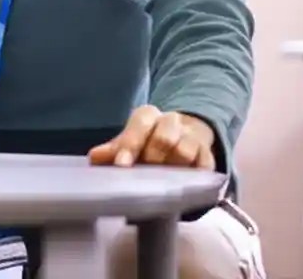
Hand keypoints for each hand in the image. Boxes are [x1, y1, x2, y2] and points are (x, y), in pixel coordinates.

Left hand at [88, 105, 216, 169]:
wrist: (181, 135)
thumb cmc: (146, 141)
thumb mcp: (127, 142)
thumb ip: (112, 150)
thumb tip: (94, 157)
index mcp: (148, 115)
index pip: (140, 124)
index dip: (131, 144)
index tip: (122, 165)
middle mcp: (172, 122)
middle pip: (164, 138)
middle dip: (152, 158)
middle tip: (141, 177)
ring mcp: (192, 138)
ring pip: (185, 151)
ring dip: (172, 167)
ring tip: (161, 181)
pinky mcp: (208, 156)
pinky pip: (204, 167)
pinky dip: (194, 177)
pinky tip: (184, 187)